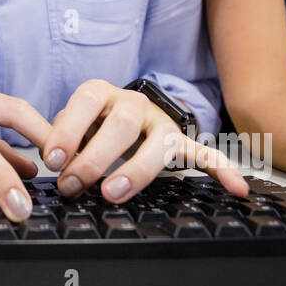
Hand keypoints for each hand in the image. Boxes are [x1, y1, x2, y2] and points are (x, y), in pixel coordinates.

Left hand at [43, 79, 249, 202]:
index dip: (69, 129)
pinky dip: (221, 170)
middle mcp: (134, 103)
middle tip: (73, 184)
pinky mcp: (179, 142)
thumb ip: (58, 137)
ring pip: (159, 142)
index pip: (86, 101)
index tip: (53, 159)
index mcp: (101, 93)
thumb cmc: (87, 124)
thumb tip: (49, 161)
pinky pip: (203, 154)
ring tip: (113, 193)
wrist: (119, 112)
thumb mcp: (68, 124)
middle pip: (123, 123)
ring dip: (136, 170)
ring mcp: (160, 123)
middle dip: (96, 157)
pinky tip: (236, 187)